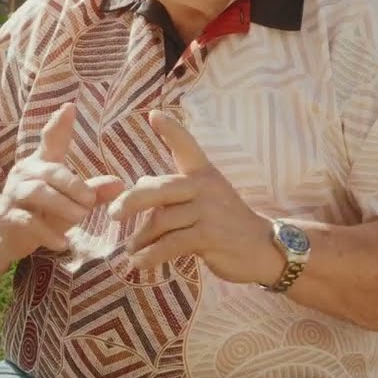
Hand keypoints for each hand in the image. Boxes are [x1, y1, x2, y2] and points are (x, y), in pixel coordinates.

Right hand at [0, 103, 124, 262]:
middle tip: (92, 199)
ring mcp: (13, 196)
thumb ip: (92, 192)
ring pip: (37, 193)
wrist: (0, 236)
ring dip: (62, 205)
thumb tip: (120, 184)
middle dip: (73, 184)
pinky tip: (63, 242)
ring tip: (81, 217)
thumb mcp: (67, 201)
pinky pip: (27, 222)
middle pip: (50, 171)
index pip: (49, 140)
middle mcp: (25, 174)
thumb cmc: (40, 212)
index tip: (69, 108)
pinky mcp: (7, 219)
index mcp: (41, 164)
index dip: (58, 124)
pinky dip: (47, 233)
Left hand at [108, 110, 280, 283]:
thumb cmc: (227, 222)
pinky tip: (139, 262)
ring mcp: (208, 211)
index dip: (172, 130)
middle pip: (159, 188)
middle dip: (132, 201)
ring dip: (141, 238)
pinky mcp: (209, 236)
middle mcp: (205, 187)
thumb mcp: (203, 199)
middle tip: (113, 214)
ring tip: (130, 250)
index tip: (154, 114)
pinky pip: (170, 244)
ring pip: (161, 221)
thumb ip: (173, 191)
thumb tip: (139, 182)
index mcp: (203, 174)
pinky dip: (151, 255)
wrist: (264, 248)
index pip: (187, 146)